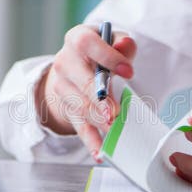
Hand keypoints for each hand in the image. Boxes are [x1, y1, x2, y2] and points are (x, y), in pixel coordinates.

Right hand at [37, 24, 136, 159]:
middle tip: (114, 110)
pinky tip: (100, 152)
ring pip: (79, 106)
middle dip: (98, 97)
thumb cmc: (100, 52)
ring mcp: (62, 88)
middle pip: (80, 80)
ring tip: (112, 127)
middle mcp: (65, 62)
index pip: (86, 44)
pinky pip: (79, 127)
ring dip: (96, 119)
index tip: (128, 71)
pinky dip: (90, 141)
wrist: (75, 66)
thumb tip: (124, 45)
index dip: (107, 57)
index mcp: (77, 39)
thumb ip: (123, 44)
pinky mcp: (68, 109)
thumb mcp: (113, 42)